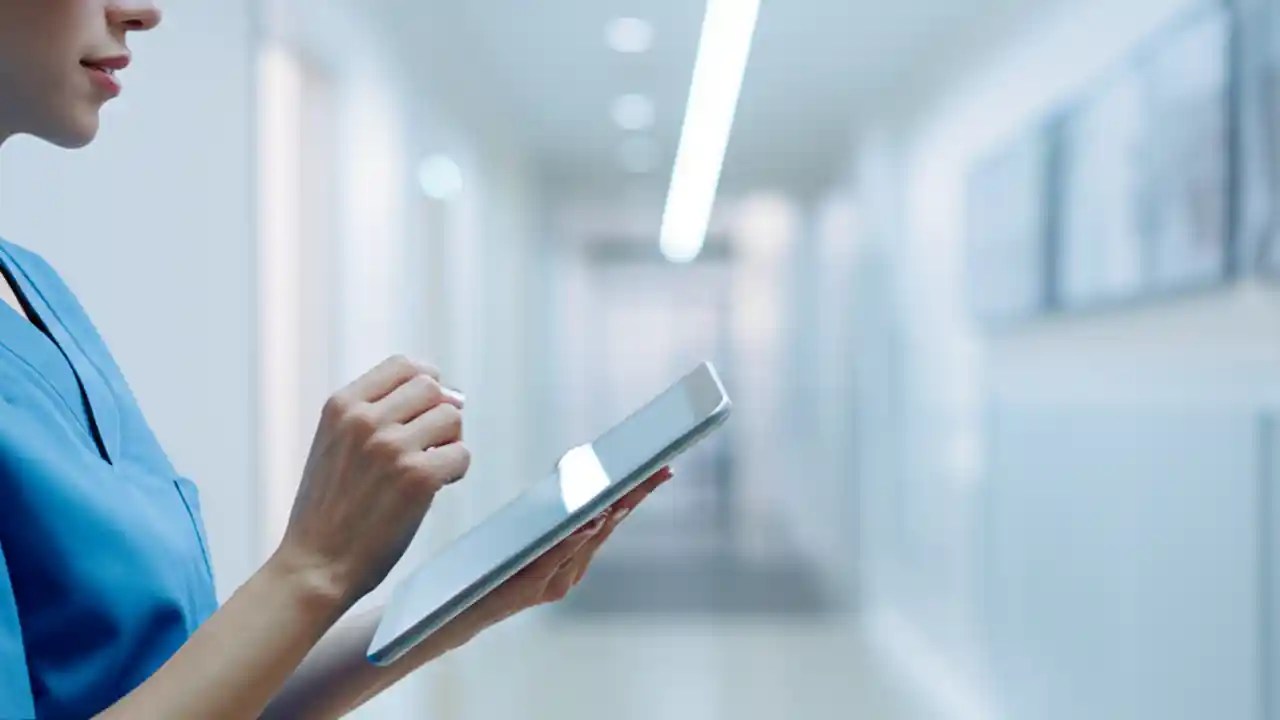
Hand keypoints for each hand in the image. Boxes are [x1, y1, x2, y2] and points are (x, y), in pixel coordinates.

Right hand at [274, 355, 469, 611]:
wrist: (315, 565)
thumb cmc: (328, 511)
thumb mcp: (333, 444)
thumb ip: (373, 415)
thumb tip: (445, 394)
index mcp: (341, 406)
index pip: (403, 365)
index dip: (424, 384)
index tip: (425, 408)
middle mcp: (366, 420)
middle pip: (432, 387)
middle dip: (438, 413)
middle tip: (429, 445)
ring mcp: (392, 447)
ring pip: (452, 417)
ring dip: (449, 442)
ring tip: (431, 467)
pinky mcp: (418, 477)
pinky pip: (461, 454)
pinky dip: (455, 471)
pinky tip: (436, 487)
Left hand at [441, 466, 674, 643]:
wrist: (461, 610)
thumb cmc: (495, 572)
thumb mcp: (529, 540)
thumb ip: (554, 520)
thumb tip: (578, 483)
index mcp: (574, 557)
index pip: (611, 518)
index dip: (636, 494)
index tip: (659, 471)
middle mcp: (571, 572)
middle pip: (606, 527)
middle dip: (631, 497)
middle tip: (653, 471)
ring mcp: (554, 582)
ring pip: (585, 543)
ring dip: (607, 515)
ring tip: (625, 491)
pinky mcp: (531, 588)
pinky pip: (554, 559)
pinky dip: (572, 541)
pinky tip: (585, 524)